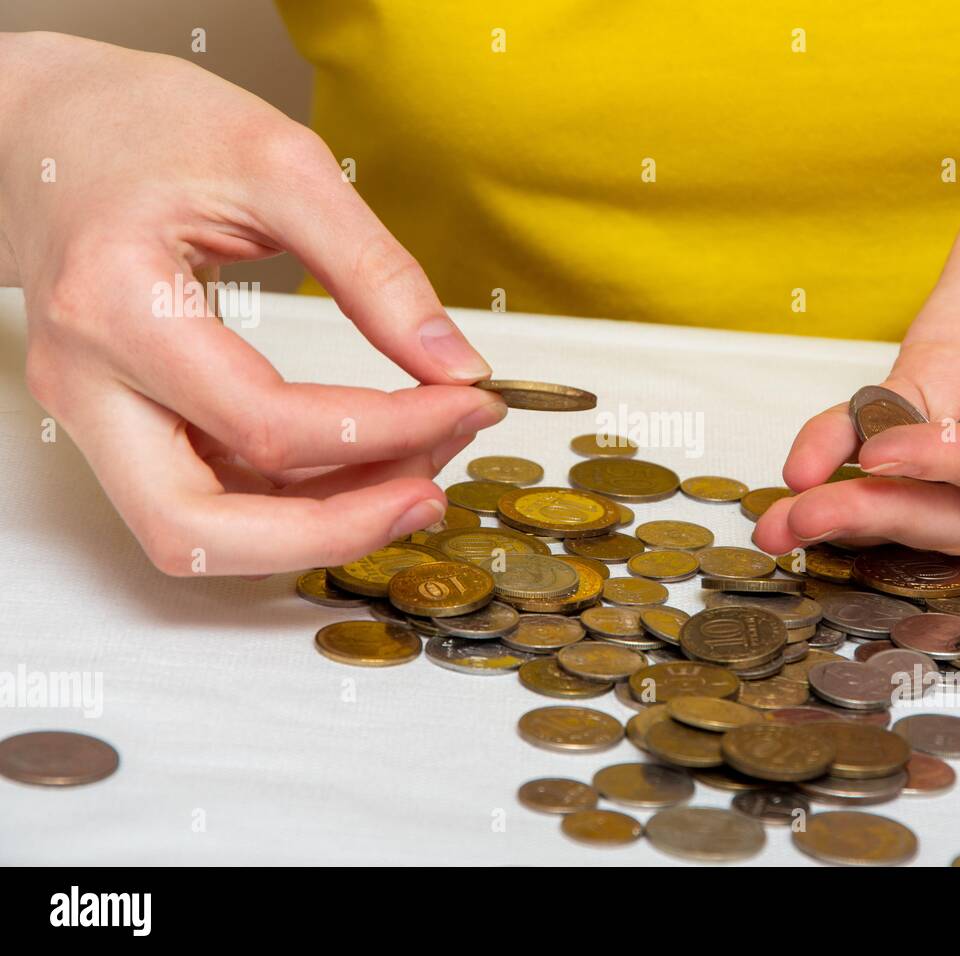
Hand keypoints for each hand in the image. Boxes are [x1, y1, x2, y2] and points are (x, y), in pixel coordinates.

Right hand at [1, 33, 506, 574]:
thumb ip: (374, 269)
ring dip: (317, 523)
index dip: (388, 431)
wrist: (48, 125)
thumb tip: (454, 363)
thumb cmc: (142, 125)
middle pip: (198, 530)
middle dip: (333, 530)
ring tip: (413, 467)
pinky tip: (363, 458)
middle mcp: (86, 382)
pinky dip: (291, 498)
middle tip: (429, 494)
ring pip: (200, 533)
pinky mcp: (120, 422)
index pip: (267, 424)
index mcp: (116, 306)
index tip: (468, 403)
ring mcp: (93, 413)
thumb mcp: (280, 166)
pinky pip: (207, 498)